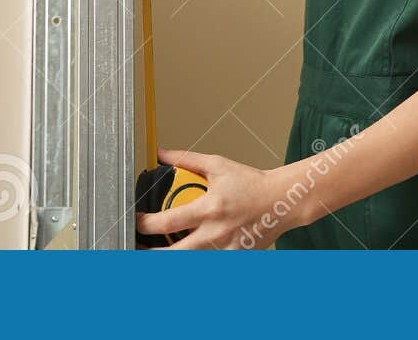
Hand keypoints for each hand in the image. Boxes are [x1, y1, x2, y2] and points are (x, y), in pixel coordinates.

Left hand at [134, 148, 302, 249]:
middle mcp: (216, 232)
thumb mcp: (218, 165)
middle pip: (173, 254)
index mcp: (210, 208)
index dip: (145, 224)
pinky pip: (209, 264)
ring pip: (189, 263)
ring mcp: (225, 248)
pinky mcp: (234, 258)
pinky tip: (187, 255)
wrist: (282, 200)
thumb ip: (187, 160)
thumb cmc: (251, 182)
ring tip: (157, 253)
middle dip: (150, 254)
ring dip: (170, 259)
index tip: (136, 222)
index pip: (168, 221)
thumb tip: (162, 154)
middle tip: (137, 248)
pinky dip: (197, 260)